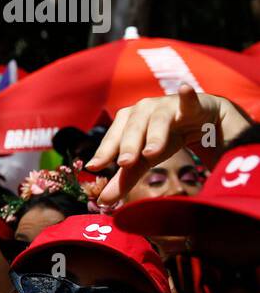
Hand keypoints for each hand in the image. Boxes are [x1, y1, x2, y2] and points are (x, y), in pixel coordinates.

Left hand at [86, 86, 252, 203]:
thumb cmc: (163, 138)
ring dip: (154, 135)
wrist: (198, 121)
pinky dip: (187, 97)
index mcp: (126, 123)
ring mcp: (166, 106)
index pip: (113, 139)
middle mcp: (142, 111)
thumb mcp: (144, 160)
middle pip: (133, 128)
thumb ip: (123, 180)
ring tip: (151, 152)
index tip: (94, 167)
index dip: (104, 152)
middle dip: (128, 145)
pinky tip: (185, 90)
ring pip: (158, 120)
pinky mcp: (192, 105)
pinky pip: (189, 101)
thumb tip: (102, 202)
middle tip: (125, 164)